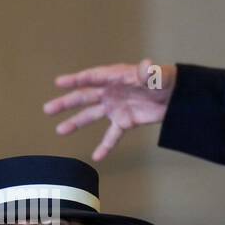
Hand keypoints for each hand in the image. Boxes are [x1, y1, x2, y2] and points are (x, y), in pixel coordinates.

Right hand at [44, 58, 176, 160]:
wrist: (177, 97)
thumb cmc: (166, 80)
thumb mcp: (159, 76)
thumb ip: (150, 74)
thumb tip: (146, 67)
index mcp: (116, 77)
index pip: (92, 78)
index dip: (76, 80)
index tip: (59, 83)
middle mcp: (111, 92)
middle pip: (84, 97)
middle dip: (66, 103)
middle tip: (48, 109)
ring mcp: (115, 107)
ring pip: (91, 116)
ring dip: (76, 123)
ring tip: (60, 130)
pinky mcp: (125, 122)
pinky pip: (112, 136)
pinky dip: (105, 146)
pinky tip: (97, 157)